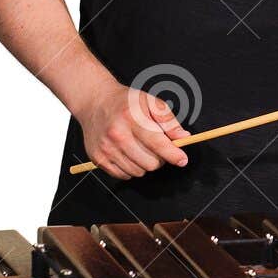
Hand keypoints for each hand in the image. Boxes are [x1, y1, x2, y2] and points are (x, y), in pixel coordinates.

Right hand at [75, 80, 189, 179]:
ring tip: (141, 148)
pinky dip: (131, 169)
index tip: (182, 159)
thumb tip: (183, 137)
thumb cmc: (125, 102)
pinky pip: (123, 176)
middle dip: (160, 158)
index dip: (174, 155)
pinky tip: (129, 154)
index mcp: (131, 118)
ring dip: (145, 164)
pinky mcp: (98, 159)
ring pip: (138, 172)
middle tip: (157, 148)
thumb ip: (168, 120)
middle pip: (150, 163)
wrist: (95, 102)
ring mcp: (106, 149)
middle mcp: (117, 135)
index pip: (157, 144)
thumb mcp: (150, 102)